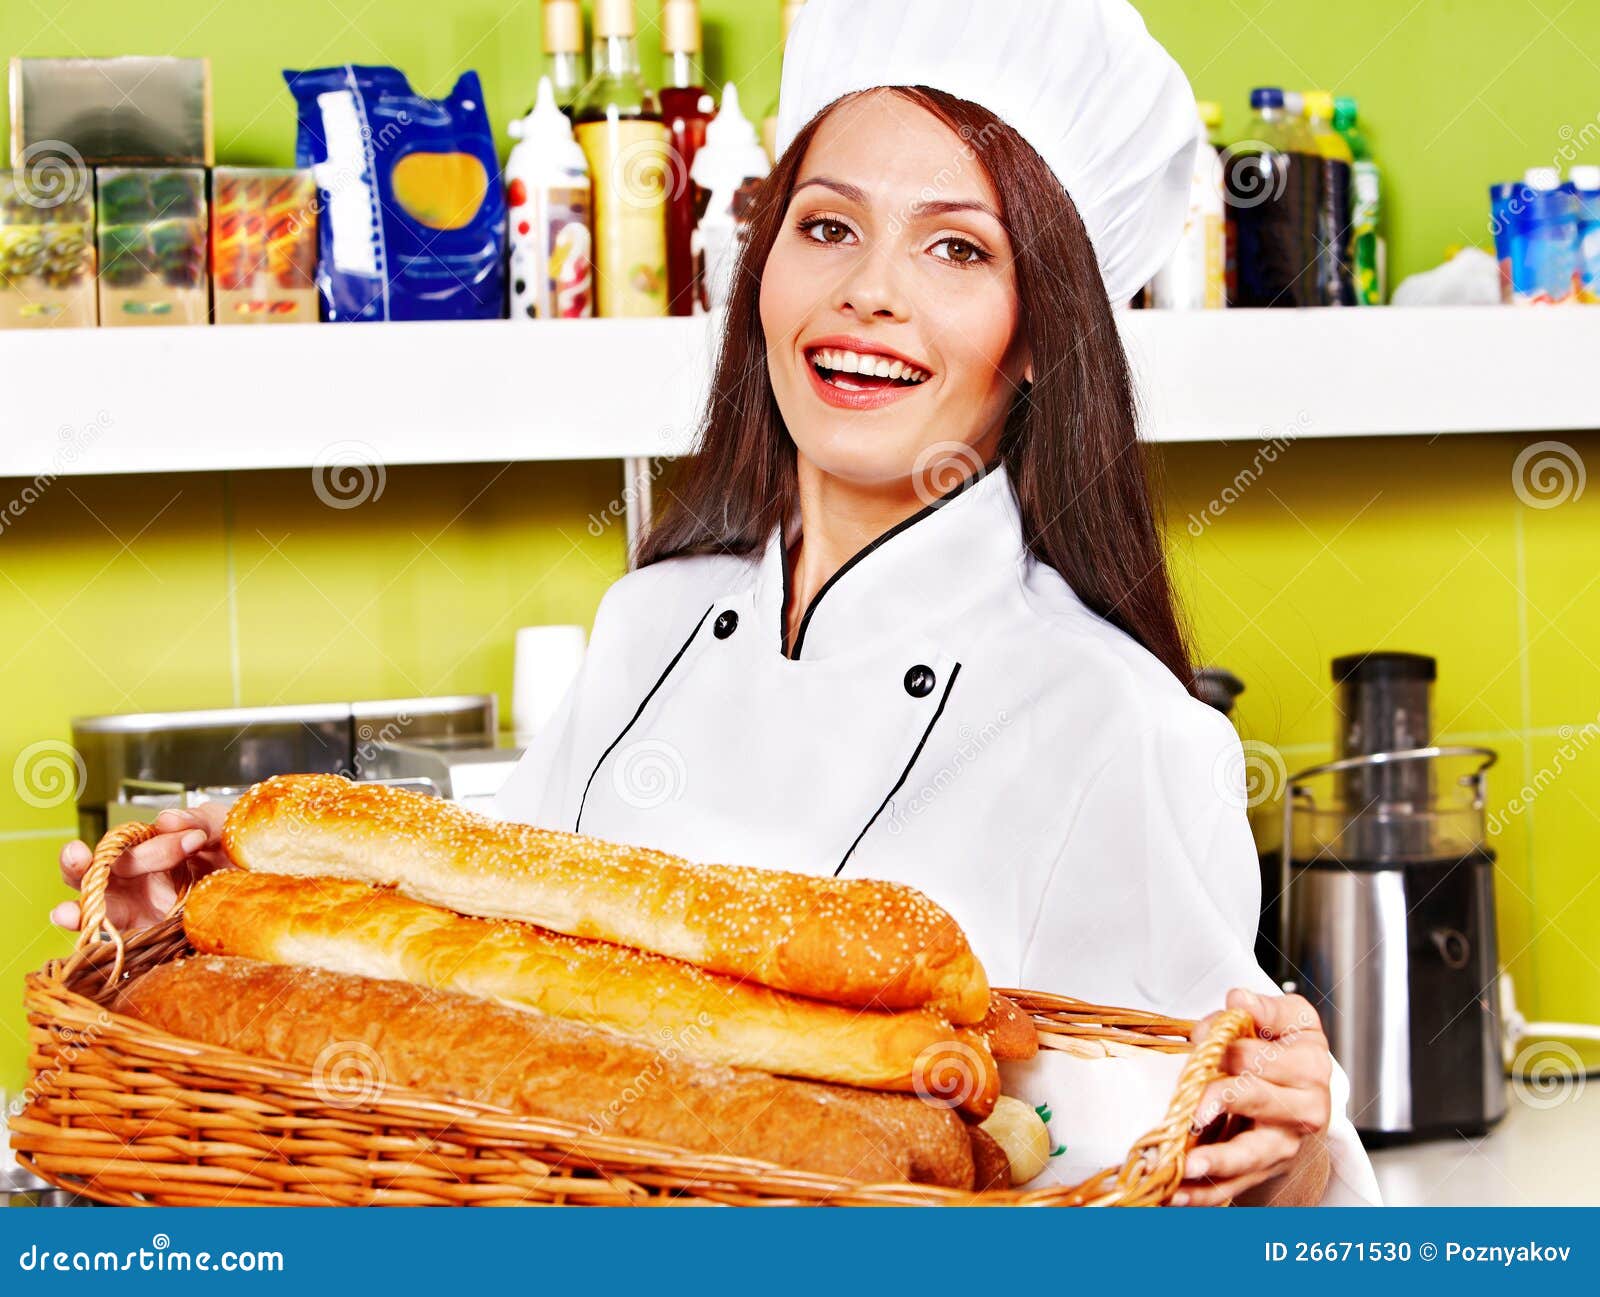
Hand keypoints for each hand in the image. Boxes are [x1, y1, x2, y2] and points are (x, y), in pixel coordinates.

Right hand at [53, 803, 229, 935]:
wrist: (272, 887)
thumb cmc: (243, 852)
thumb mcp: (228, 829)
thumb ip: (201, 821)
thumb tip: (166, 819)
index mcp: (154, 846)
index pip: (132, 841)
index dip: (147, 841)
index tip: (188, 841)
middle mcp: (140, 878)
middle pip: (96, 872)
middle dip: (80, 865)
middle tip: (77, 856)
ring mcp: (142, 909)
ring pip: (97, 907)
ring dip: (77, 908)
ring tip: (65, 912)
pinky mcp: (150, 937)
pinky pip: (118, 939)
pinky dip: (96, 937)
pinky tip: (79, 931)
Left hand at [1173, 989, 1332, 1205]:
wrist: (1304, 1092)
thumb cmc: (1289, 1049)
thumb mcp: (1289, 1018)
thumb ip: (1264, 1008)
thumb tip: (1239, 1000)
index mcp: (1309, 1065)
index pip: (1258, 1055)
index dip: (1221, 1044)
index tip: (1198, 1037)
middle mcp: (1304, 1109)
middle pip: (1257, 1101)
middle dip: (1223, 1100)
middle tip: (1194, 1107)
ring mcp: (1284, 1144)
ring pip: (1249, 1154)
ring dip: (1215, 1162)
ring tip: (1185, 1164)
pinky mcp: (1265, 1169)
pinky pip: (1233, 1187)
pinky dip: (1203, 1194)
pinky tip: (1175, 1195)